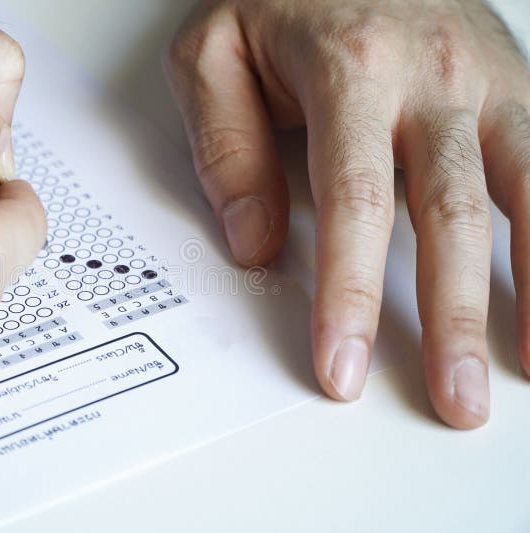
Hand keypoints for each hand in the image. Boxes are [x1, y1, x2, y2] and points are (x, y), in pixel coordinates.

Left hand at [165, 0, 529, 427]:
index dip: (350, 293)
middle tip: (453, 399)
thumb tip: (255, 244)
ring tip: (528, 364)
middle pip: (450, 214)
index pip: (354, 202)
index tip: (342, 365)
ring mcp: (486, 80)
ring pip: (527, 192)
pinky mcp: (515, 85)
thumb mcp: (212, 52)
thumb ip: (225, 146)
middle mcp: (433, 76)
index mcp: (351, 68)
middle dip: (452, 317)